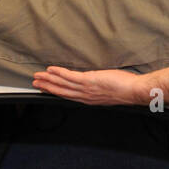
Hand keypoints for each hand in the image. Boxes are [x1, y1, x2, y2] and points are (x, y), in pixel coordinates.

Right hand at [32, 66, 146, 105]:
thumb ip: (98, 90)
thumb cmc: (125, 90)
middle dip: (47, 87)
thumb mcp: (108, 93)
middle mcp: (84, 96)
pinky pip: (69, 76)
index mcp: (89, 99)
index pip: (68, 96)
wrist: (132, 91)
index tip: (46, 89)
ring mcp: (85, 89)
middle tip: (35, 83)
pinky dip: (59, 73)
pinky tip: (51, 69)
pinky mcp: (88, 81)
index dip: (56, 92)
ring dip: (48, 80)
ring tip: (38, 76)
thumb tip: (96, 84)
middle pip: (61, 91)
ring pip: (62, 84)